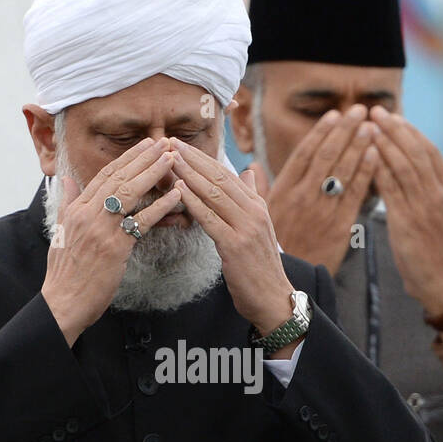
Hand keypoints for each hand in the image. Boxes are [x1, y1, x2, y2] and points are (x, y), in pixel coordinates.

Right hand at [41, 137, 182, 344]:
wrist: (63, 302)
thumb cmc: (64, 272)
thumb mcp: (61, 231)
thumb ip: (67, 203)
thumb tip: (67, 180)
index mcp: (76, 209)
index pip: (104, 175)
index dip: (127, 158)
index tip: (145, 145)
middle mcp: (87, 214)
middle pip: (119, 178)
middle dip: (144, 158)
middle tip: (165, 143)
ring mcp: (101, 229)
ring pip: (130, 193)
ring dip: (154, 173)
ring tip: (173, 159)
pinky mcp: (115, 248)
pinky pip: (142, 221)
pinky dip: (161, 206)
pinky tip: (178, 195)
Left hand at [167, 137, 297, 347]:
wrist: (273, 298)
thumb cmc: (261, 266)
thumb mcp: (260, 227)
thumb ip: (251, 197)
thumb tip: (248, 171)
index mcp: (257, 205)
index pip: (226, 174)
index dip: (203, 158)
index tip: (182, 145)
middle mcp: (254, 212)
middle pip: (219, 179)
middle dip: (193, 159)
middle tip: (170, 143)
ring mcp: (246, 228)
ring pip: (214, 194)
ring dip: (189, 175)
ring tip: (169, 159)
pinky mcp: (235, 246)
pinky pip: (210, 219)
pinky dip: (193, 202)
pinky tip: (179, 190)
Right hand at [255, 104, 379, 274]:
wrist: (281, 288)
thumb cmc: (268, 253)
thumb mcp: (258, 219)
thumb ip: (259, 191)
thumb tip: (253, 168)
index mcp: (281, 193)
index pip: (303, 154)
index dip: (320, 132)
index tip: (333, 114)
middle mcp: (301, 197)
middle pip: (325, 155)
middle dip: (343, 130)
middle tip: (358, 109)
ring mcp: (320, 211)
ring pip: (341, 170)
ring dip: (357, 144)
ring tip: (371, 123)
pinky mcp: (338, 226)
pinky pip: (353, 193)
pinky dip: (365, 170)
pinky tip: (375, 153)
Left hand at [368, 106, 442, 314]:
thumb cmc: (439, 253)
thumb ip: (440, 191)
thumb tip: (441, 166)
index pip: (429, 152)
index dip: (411, 131)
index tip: (395, 116)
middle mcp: (437, 194)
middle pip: (416, 151)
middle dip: (396, 129)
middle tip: (376, 111)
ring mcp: (424, 207)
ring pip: (404, 166)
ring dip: (385, 143)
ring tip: (368, 126)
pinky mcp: (408, 222)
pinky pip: (392, 189)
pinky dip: (379, 169)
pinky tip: (366, 156)